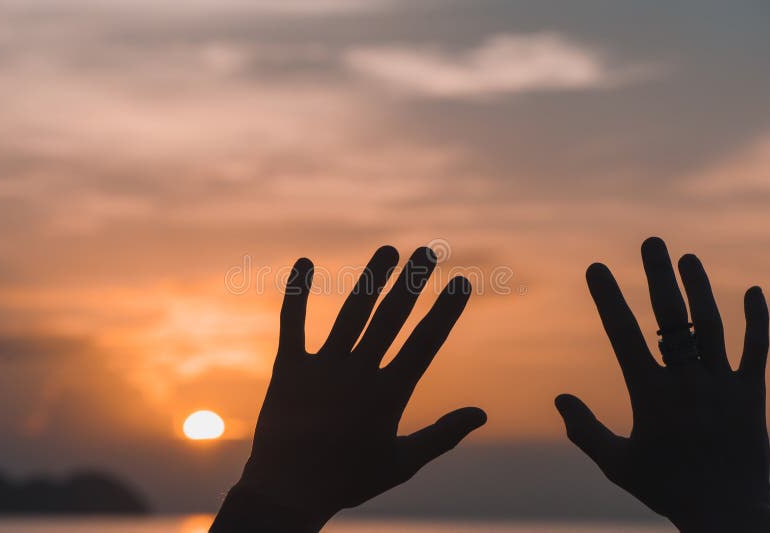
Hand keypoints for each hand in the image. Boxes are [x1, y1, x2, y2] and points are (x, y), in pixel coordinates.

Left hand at [211, 246, 485, 531]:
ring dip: (372, 278)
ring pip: (353, 313)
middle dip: (413, 282)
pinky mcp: (290, 367)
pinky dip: (297, 293)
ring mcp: (323, 367)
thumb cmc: (349, 480)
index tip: (461, 282)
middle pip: (392, 318)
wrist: (287, 491)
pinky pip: (292, 323)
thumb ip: (442, 435)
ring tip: (389, 250)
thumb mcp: (403, 462)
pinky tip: (304, 262)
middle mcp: (358, 373)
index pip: (425, 343)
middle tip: (429, 251)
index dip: (445, 311)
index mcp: (389, 394)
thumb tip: (481, 414)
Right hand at [556, 237, 769, 531]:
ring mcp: (723, 386)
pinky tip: (752, 291)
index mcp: (651, 394)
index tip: (595, 267)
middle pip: (672, 318)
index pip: (622, 334)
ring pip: (713, 326)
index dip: (607, 297)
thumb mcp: (617, 464)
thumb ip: (584, 430)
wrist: (728, 513)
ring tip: (687, 257)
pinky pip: (757, 350)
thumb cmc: (667, 488)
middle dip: (658, 275)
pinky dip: (756, 319)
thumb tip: (559, 398)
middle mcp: (688, 382)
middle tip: (651, 241)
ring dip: (699, 288)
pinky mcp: (752, 395)